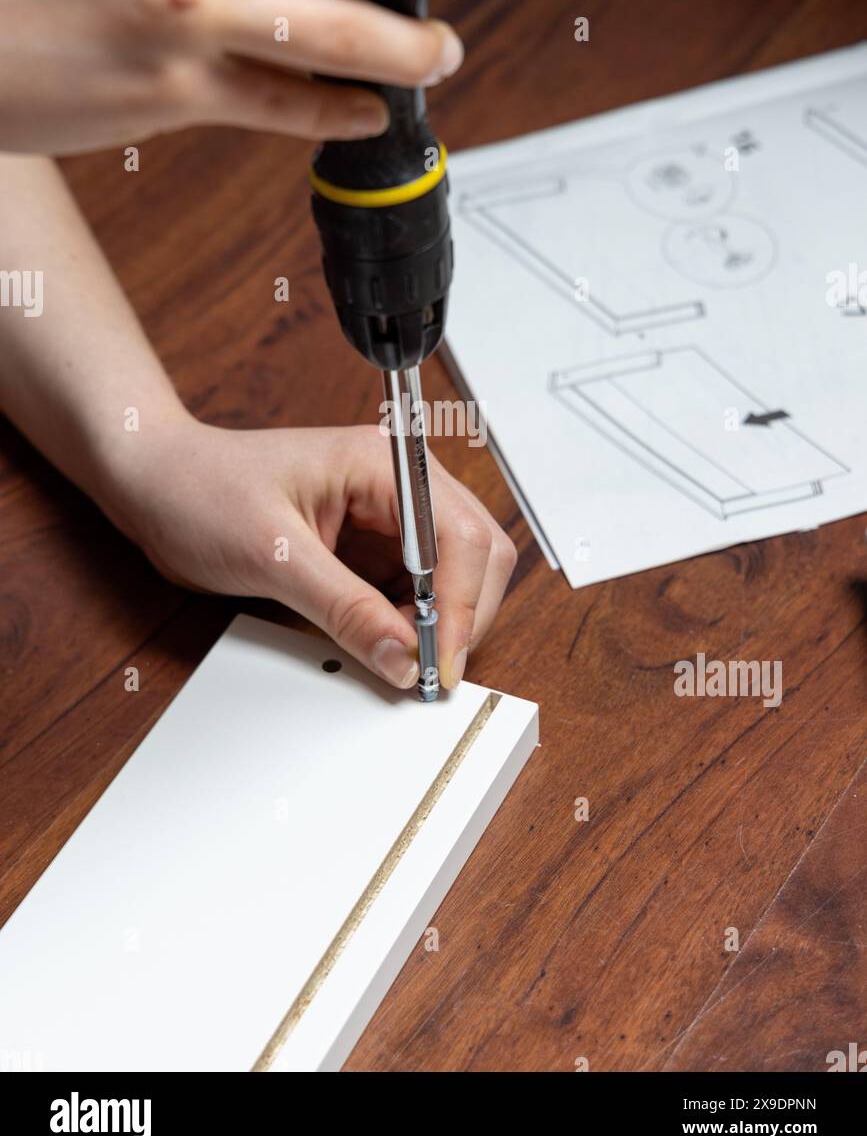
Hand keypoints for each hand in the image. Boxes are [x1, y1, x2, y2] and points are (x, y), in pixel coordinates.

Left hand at [101, 417, 515, 690]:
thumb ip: (344, 607)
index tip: (439, 661)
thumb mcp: (272, 555)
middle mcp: (397, 484)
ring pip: (452, 577)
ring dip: (436, 625)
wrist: (157, 485)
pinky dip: (408, 627)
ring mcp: (388, 516)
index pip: (459, 534)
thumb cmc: (201, 490)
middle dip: (460, 615)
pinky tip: (381, 646)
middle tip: (429, 672)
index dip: (459, 604)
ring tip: (400, 662)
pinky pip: (413, 593)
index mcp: (382, 463)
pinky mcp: (370, 547)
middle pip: (475, 553)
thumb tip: (403, 656)